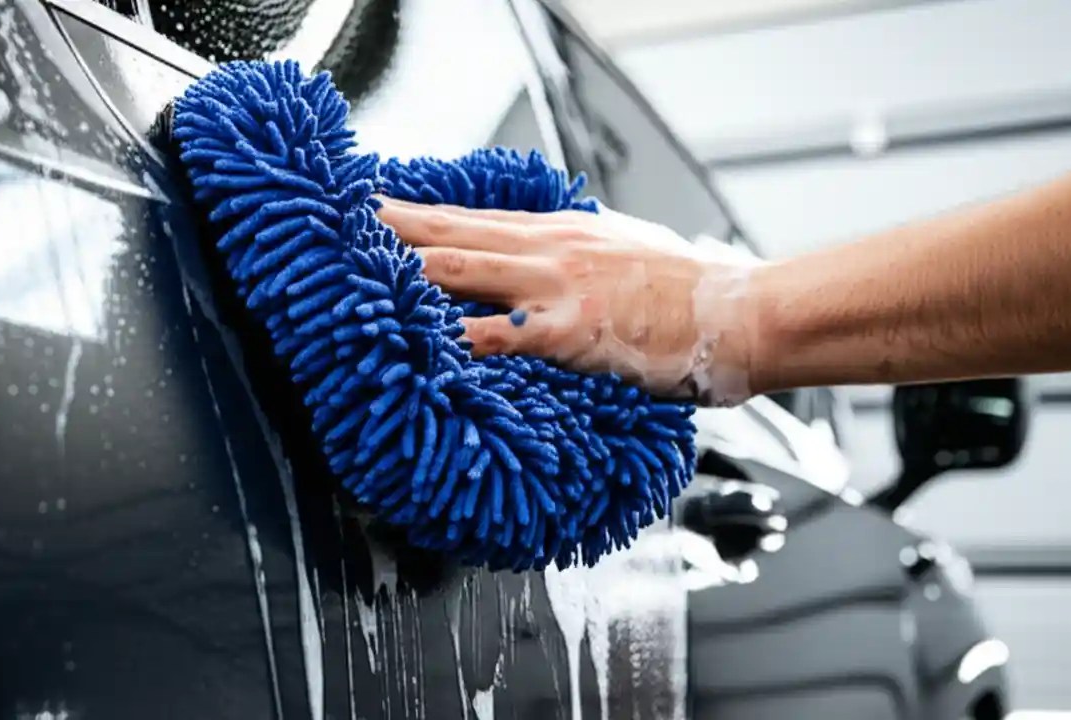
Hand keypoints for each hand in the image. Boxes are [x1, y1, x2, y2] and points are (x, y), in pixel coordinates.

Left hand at [376, 197, 760, 405]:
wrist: (735, 312)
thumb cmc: (685, 290)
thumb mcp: (620, 251)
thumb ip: (572, 254)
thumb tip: (539, 256)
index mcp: (558, 233)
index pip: (471, 216)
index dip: (416, 211)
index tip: (372, 206)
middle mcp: (547, 250)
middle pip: (451, 230)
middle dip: (390, 225)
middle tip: (335, 217)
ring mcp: (555, 286)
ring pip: (462, 267)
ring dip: (403, 264)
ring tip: (351, 262)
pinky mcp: (570, 331)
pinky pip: (498, 333)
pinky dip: (453, 334)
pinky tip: (416, 338)